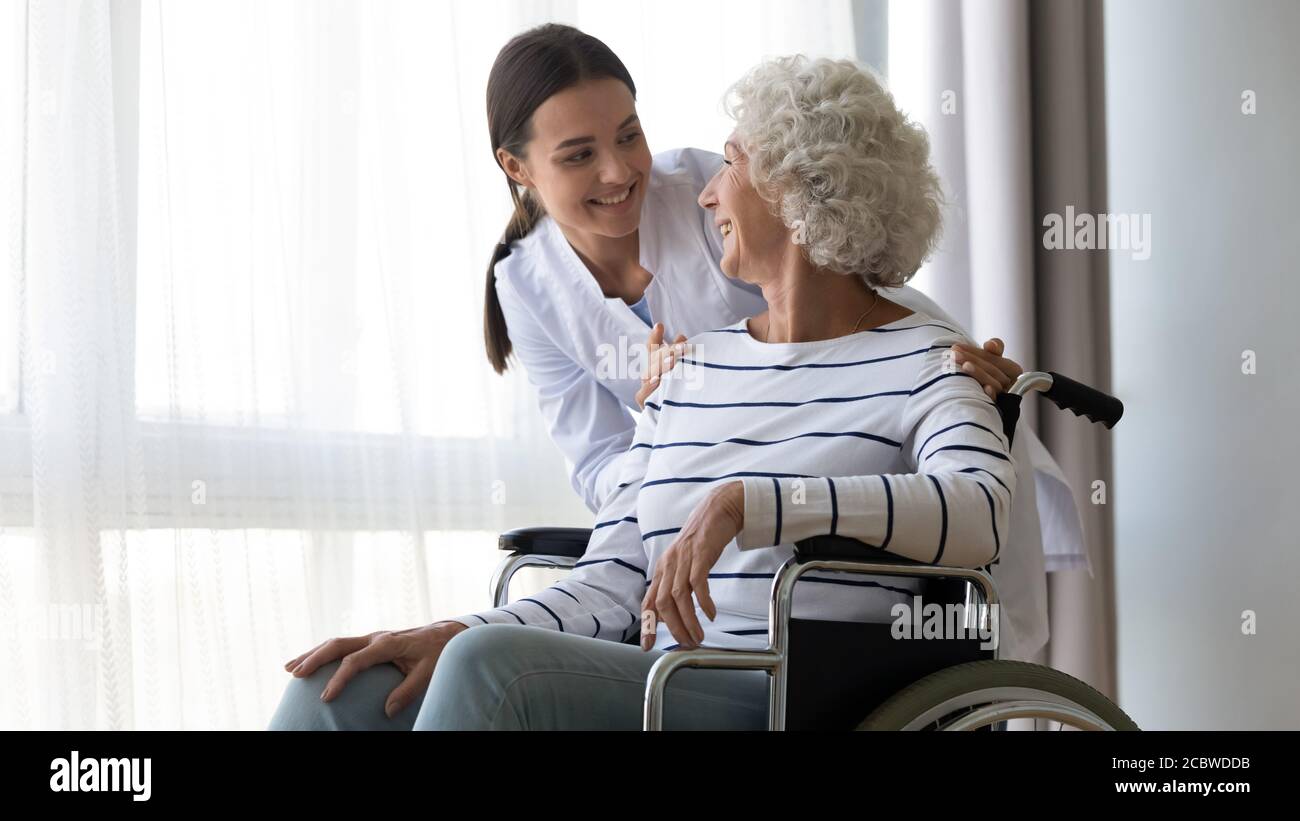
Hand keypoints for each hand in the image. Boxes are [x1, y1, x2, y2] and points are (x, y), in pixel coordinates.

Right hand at [283, 620, 468, 717]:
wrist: (446, 634)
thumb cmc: (438, 654)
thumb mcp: (429, 672)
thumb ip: (408, 691)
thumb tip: (387, 711)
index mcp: (388, 643)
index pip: (356, 660)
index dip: (339, 678)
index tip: (326, 698)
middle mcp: (376, 637)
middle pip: (338, 644)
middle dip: (315, 658)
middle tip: (296, 675)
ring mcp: (372, 637)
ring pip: (335, 642)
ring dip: (312, 654)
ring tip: (289, 668)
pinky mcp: (370, 642)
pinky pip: (342, 646)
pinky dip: (323, 653)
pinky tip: (308, 662)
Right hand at [635, 322, 687, 409]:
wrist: (675, 424)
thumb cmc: (677, 395)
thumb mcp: (679, 372)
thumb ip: (679, 354)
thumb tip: (681, 336)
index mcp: (655, 366)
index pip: (652, 348)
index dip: (655, 337)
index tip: (660, 326)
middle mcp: (649, 376)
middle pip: (654, 360)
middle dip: (668, 351)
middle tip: (683, 344)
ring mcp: (646, 390)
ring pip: (649, 374)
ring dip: (661, 366)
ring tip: (673, 360)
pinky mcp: (645, 404)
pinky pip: (643, 395)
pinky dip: (648, 388)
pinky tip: (655, 380)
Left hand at [641, 481, 743, 650]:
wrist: (719, 509)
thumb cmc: (703, 540)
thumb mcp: (684, 563)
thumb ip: (676, 585)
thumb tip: (670, 613)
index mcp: (662, 568)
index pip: (649, 601)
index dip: (648, 625)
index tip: (648, 646)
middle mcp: (669, 564)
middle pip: (663, 603)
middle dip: (673, 628)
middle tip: (687, 644)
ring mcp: (684, 559)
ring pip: (679, 597)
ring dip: (689, 621)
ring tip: (699, 637)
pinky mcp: (701, 554)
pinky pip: (698, 583)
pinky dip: (704, 602)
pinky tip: (711, 615)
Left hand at [952, 337, 1023, 399]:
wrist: (979, 406)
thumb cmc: (983, 375)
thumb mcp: (988, 361)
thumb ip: (994, 349)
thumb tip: (990, 345)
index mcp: (1013, 371)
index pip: (994, 358)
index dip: (975, 351)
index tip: (956, 347)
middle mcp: (1011, 384)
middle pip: (993, 370)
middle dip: (973, 359)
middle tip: (954, 354)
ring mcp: (1005, 397)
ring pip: (995, 383)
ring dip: (979, 373)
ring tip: (964, 366)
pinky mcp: (1000, 409)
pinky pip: (996, 401)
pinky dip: (991, 394)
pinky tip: (985, 389)